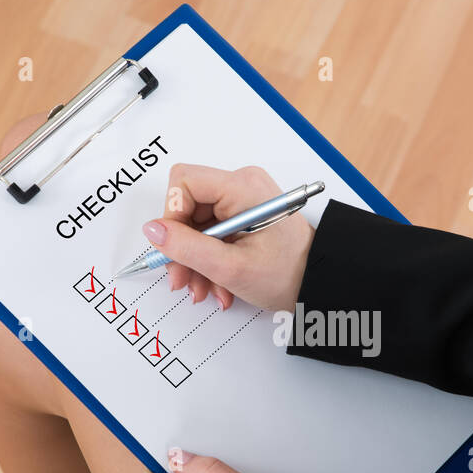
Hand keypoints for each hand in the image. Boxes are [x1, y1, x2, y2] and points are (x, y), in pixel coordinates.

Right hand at [143, 164, 314, 311]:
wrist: (319, 282)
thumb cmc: (289, 274)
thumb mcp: (231, 267)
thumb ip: (187, 248)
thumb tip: (153, 231)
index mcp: (242, 187)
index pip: (184, 181)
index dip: (171, 215)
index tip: (174, 248)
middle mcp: (242, 185)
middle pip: (188, 206)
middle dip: (183, 248)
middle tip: (182, 281)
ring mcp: (243, 199)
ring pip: (198, 225)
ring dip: (196, 261)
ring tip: (205, 290)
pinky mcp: (244, 214)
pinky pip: (213, 232)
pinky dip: (211, 260)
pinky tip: (218, 285)